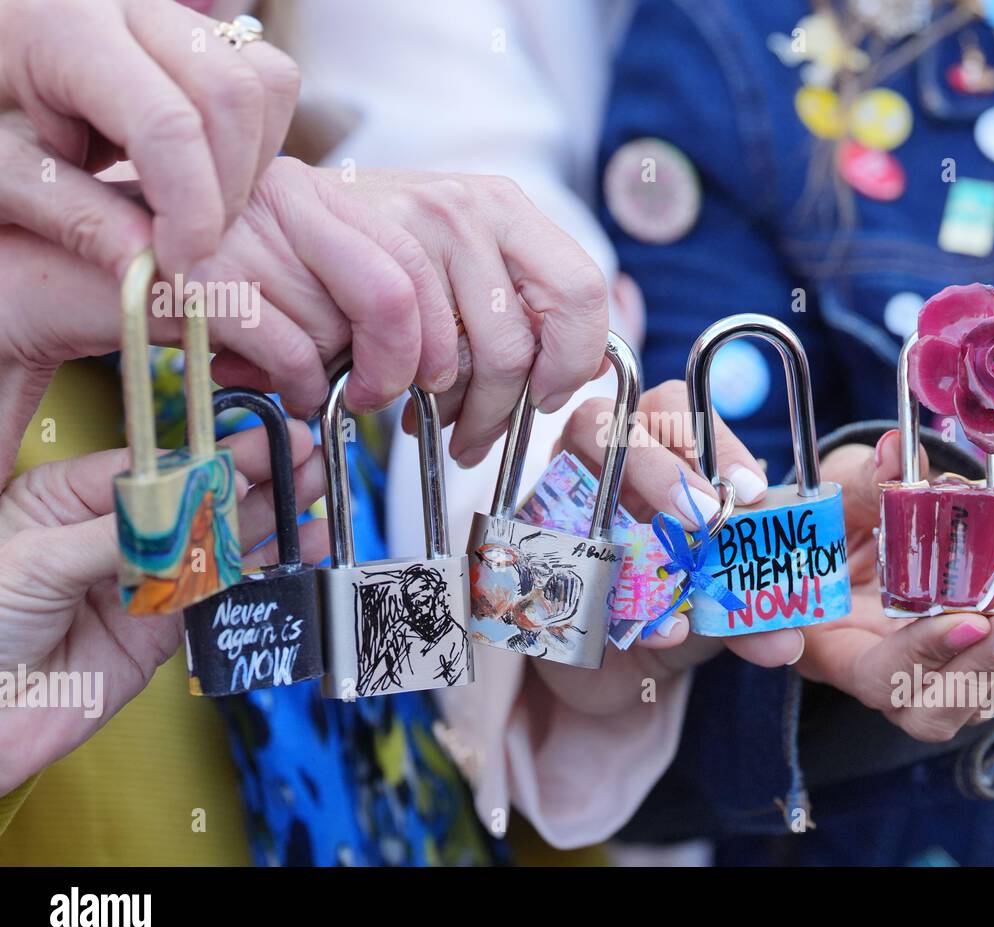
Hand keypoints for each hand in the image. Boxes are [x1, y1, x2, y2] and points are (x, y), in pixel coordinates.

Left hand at [0, 0, 299, 276]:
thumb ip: (71, 218)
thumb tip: (153, 269)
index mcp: (62, 26)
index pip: (166, 122)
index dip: (190, 208)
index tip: (179, 269)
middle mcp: (126, 2)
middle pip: (231, 93)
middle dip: (228, 189)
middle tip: (191, 247)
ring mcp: (166, 12)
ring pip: (262, 80)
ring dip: (249, 163)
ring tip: (197, 210)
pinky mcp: (191, 32)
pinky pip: (262, 78)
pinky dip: (253, 138)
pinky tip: (204, 173)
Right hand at [0, 158, 608, 434]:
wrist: (193, 213)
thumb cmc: (335, 254)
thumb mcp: (432, 250)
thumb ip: (493, 291)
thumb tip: (561, 369)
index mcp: (477, 200)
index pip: (574, 286)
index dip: (569, 362)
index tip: (543, 398)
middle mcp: (419, 202)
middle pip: (496, 345)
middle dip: (482, 413)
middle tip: (459, 433)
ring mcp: (328, 228)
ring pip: (410, 357)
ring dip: (396, 398)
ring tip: (372, 398)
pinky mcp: (240, 270)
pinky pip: (314, 366)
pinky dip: (315, 393)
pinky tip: (314, 389)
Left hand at [0, 420, 327, 794]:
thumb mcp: (36, 562)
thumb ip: (119, 533)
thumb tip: (187, 500)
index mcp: (71, 499)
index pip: (156, 465)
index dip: (211, 451)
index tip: (258, 436)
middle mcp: (116, 534)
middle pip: (198, 496)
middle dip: (255, 474)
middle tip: (305, 454)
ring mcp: (147, 580)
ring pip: (221, 540)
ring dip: (272, 516)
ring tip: (315, 490)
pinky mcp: (168, 628)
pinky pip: (226, 593)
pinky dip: (268, 573)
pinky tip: (301, 548)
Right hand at [530, 380, 803, 716]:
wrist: (623, 673)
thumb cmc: (678, 606)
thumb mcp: (723, 603)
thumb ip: (754, 613)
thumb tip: (785, 639)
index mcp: (656, 450)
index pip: (675, 407)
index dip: (713, 439)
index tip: (749, 493)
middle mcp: (596, 463)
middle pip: (606, 423)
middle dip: (656, 464)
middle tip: (701, 516)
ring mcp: (553, 502)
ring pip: (564, 473)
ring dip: (616, 523)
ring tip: (671, 573)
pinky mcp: (527, 553)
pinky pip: (553, 553)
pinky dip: (605, 591)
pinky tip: (656, 630)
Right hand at [794, 431, 993, 741]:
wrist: (848, 533)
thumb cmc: (831, 524)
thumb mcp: (834, 499)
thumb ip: (862, 484)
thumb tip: (895, 454)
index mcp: (830, 645)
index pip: (873, 675)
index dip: (918, 659)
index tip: (964, 621)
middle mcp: (877, 676)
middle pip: (927, 711)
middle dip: (979, 670)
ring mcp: (922, 678)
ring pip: (969, 702)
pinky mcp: (960, 665)